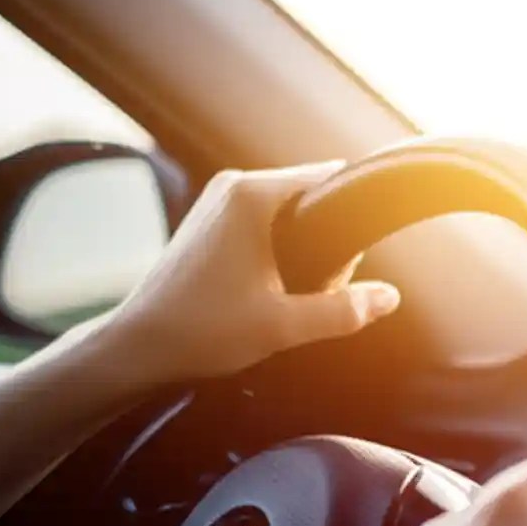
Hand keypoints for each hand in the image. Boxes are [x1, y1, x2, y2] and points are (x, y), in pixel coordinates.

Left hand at [102, 162, 400, 386]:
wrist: (137, 348)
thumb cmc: (200, 331)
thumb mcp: (282, 326)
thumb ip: (343, 311)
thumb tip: (388, 298)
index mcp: (251, 195)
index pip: (328, 178)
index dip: (350, 216)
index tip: (353, 260)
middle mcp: (233, 186)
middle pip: (310, 196)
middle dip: (326, 242)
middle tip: (316, 290)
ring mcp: (217, 201)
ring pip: (288, 211)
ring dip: (302, 249)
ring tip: (288, 294)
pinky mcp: (209, 220)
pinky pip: (264, 222)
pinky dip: (278, 250)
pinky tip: (268, 290)